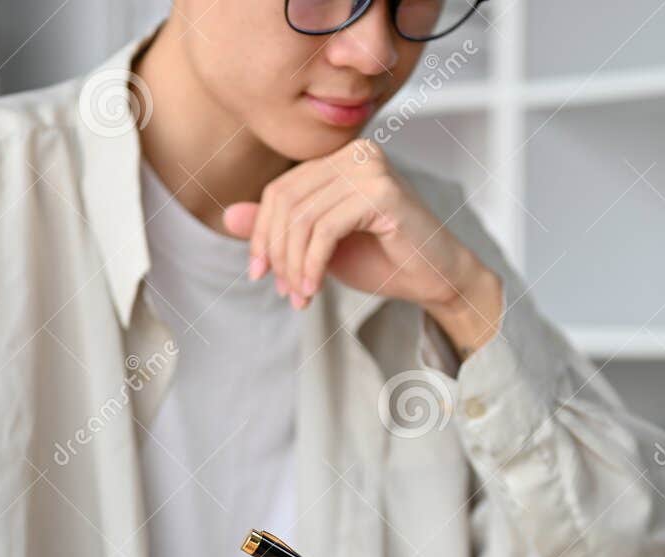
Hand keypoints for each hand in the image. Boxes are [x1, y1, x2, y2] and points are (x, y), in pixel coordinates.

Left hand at [221, 140, 502, 355]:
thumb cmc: (384, 259)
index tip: (259, 273)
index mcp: (338, 157)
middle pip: (285, 202)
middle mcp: (354, 153)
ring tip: (300, 295)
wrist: (437, 278)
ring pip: (302, 218)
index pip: (279, 190)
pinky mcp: (382, 192)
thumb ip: (279, 228)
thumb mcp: (319, 244)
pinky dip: (311, 264)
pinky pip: (325, 230)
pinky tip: (314, 289)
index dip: (260, 234)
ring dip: (293, 265)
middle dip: (275, 253)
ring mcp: (369, 167)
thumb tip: (226, 215)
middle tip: (281, 290)